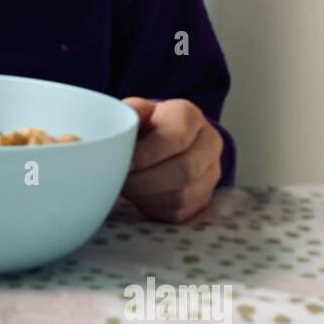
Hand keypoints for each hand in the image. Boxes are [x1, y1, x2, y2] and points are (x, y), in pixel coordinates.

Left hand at [119, 97, 223, 222]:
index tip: (125, 162)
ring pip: (182, 194)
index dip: (148, 153)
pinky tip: (139, 196)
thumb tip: (114, 132)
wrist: (164, 143)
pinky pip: (179, 211)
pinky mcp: (202, 199)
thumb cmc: (147, 126)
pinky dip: (154, 207)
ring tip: (127, 187)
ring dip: (147, 195)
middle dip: (146, 179)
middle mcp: (208, 143)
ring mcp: (210, 173)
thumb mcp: (136, 112)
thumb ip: (128, 116)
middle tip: (121, 179)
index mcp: (189, 116)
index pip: (177, 137)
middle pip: (184, 169)